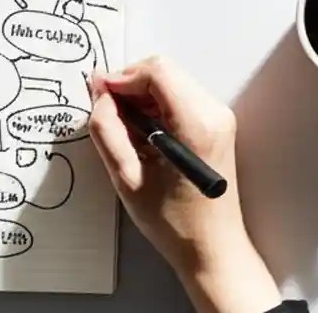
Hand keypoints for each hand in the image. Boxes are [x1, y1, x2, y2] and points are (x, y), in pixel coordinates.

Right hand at [89, 58, 281, 312]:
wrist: (212, 247)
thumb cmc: (174, 223)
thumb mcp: (127, 179)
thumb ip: (107, 131)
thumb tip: (99, 96)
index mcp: (197, 125)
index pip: (157, 71)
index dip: (122, 77)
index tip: (98, 95)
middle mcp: (214, 113)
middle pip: (164, 71)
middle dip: (129, 85)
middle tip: (106, 113)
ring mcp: (219, 117)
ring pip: (170, 80)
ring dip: (141, 95)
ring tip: (124, 130)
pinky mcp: (216, 124)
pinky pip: (179, 96)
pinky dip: (154, 104)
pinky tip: (142, 133)